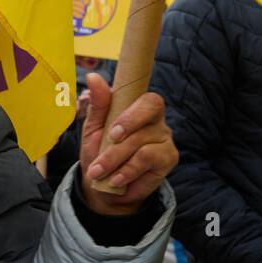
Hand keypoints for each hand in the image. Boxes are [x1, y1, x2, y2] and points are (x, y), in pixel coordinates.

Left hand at [78, 72, 177, 215]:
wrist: (103, 185)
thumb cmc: (99, 151)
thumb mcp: (93, 128)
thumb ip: (98, 104)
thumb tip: (93, 77)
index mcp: (138, 108)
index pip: (149, 100)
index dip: (133, 114)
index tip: (113, 131)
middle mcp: (156, 121)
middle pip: (149, 118)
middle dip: (123, 137)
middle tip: (103, 152)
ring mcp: (164, 140)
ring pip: (143, 147)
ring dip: (116, 161)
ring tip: (99, 172)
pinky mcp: (168, 159)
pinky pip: (149, 163)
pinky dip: (128, 172)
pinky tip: (116, 180)